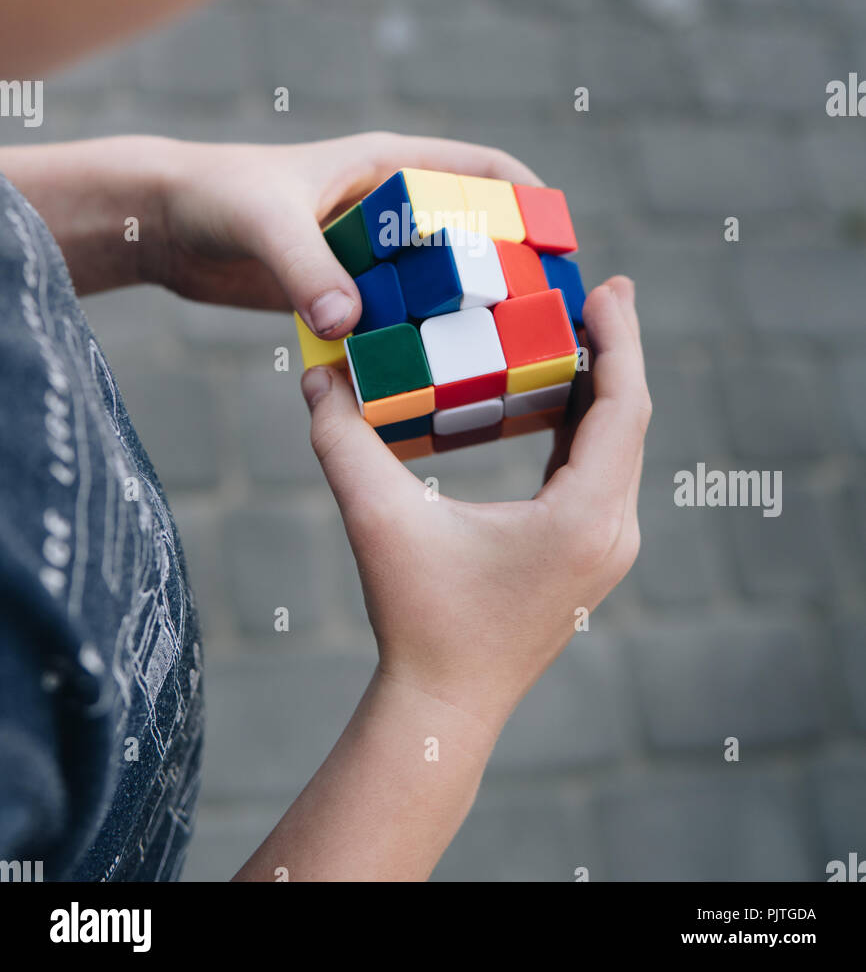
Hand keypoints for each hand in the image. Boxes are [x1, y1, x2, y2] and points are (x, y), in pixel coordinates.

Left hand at [154, 131, 541, 336]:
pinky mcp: (339, 291)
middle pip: (470, 236)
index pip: (482, 170)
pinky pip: (392, 317)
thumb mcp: (265, 224)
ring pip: (434, 284)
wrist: (160, 221)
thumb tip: (349, 326)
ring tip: (500, 361)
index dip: (529, 201)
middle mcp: (386, 208)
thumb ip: (306, 269)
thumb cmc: (214, 196)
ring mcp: (365, 253)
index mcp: (387, 167)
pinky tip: (430, 381)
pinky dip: (412, 342)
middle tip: (541, 321)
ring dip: (462, 316)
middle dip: (509, 272)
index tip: (563, 245)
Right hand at [300, 275, 649, 735]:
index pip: (622, 407)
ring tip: (582, 329)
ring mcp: (606, 548)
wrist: (443, 707)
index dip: (620, 340)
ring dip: (604, 386)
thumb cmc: (416, 617)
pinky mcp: (589, 557)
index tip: (611, 287)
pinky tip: (562, 394)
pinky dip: (588, 426)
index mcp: (583, 516)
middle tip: (600, 290)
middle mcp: (612, 531)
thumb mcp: (377, 520)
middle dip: (617, 350)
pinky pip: (603, 473)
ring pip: (620, 447)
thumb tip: (315, 374)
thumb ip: (342, 440)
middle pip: (629, 420)